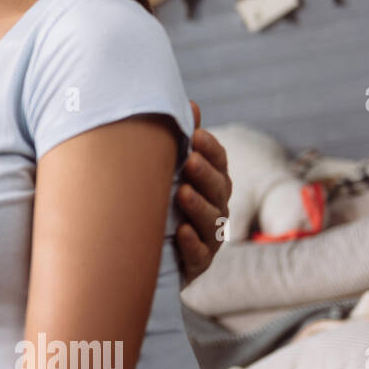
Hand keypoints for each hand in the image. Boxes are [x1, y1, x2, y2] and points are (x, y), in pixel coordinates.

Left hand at [174, 100, 231, 283]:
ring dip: (197, 206)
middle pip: (218, 191)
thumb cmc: (161, 205)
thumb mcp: (169, 173)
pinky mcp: (196, 265)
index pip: (218, 164)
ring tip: (181, 193)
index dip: (211, 150)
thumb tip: (190, 104)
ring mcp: (208, 239)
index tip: (196, 135)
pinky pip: (198, 256)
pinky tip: (180, 233)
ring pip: (211, 222)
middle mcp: (215, 210)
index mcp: (211, 186)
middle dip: (205, 175)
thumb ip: (179, 142)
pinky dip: (191, 244)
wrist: (149, 259)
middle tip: (189, 161)